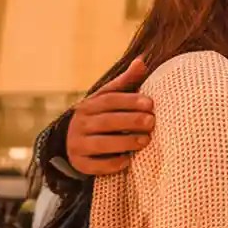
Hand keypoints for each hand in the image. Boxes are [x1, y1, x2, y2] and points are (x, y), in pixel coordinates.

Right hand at [67, 58, 153, 175]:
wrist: (75, 141)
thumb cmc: (102, 115)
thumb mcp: (110, 97)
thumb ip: (126, 82)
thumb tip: (142, 61)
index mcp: (88, 105)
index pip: (109, 100)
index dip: (130, 101)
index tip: (150, 103)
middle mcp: (79, 124)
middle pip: (106, 121)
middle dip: (131, 121)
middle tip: (152, 122)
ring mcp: (77, 144)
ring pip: (101, 144)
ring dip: (125, 142)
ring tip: (146, 140)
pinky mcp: (80, 163)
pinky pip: (95, 165)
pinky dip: (112, 163)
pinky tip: (127, 160)